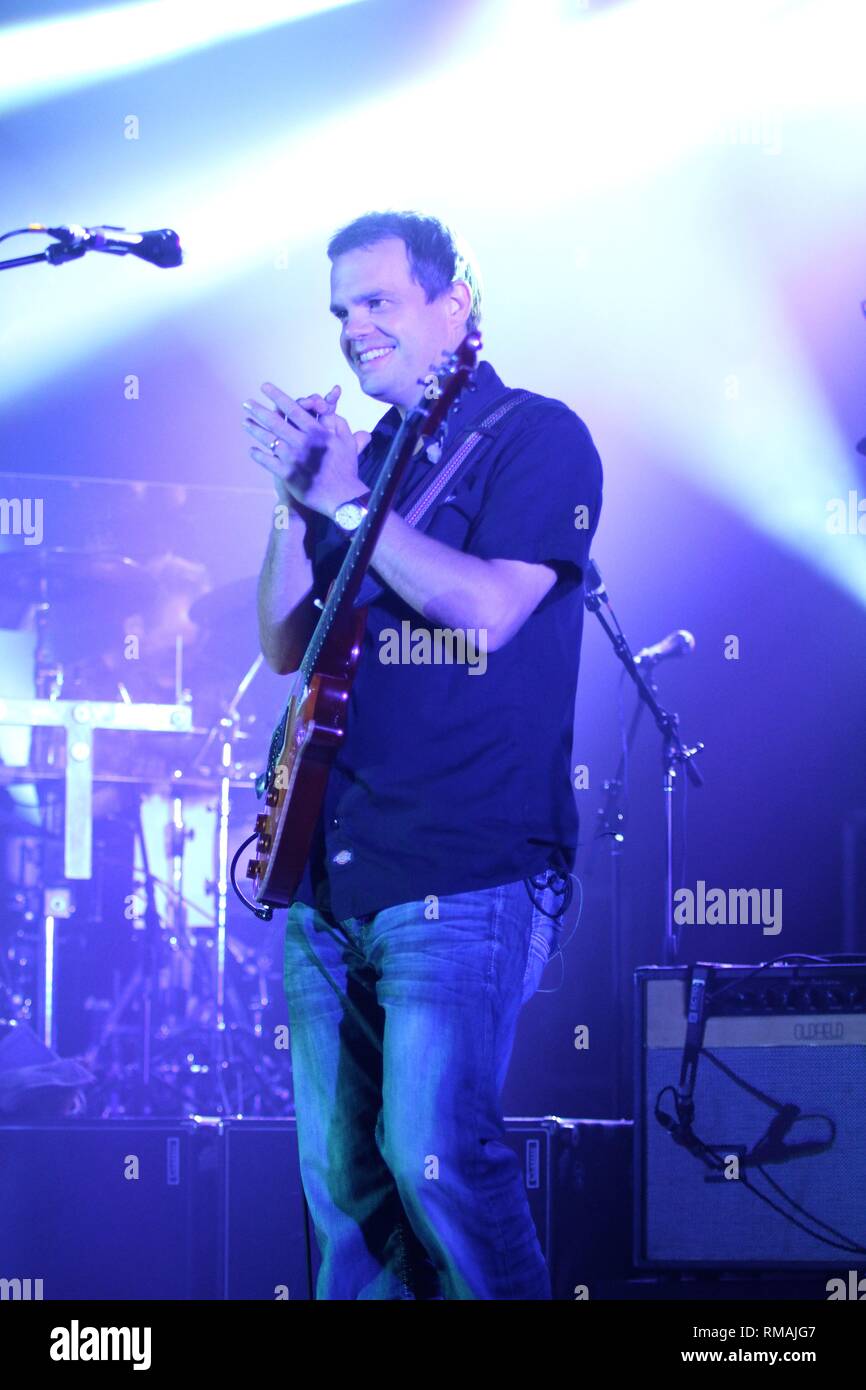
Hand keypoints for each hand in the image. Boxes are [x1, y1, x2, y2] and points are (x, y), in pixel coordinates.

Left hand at [244, 382, 371, 519]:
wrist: (343, 497)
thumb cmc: (346, 468)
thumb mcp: (347, 442)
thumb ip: (337, 423)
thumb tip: (328, 411)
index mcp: (317, 432)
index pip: (293, 409)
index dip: (277, 396)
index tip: (264, 387)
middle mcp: (303, 443)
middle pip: (276, 422)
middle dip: (259, 410)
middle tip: (246, 403)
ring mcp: (294, 459)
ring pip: (270, 440)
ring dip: (255, 430)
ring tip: (245, 422)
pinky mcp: (288, 475)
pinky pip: (268, 463)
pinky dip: (259, 456)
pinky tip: (251, 450)